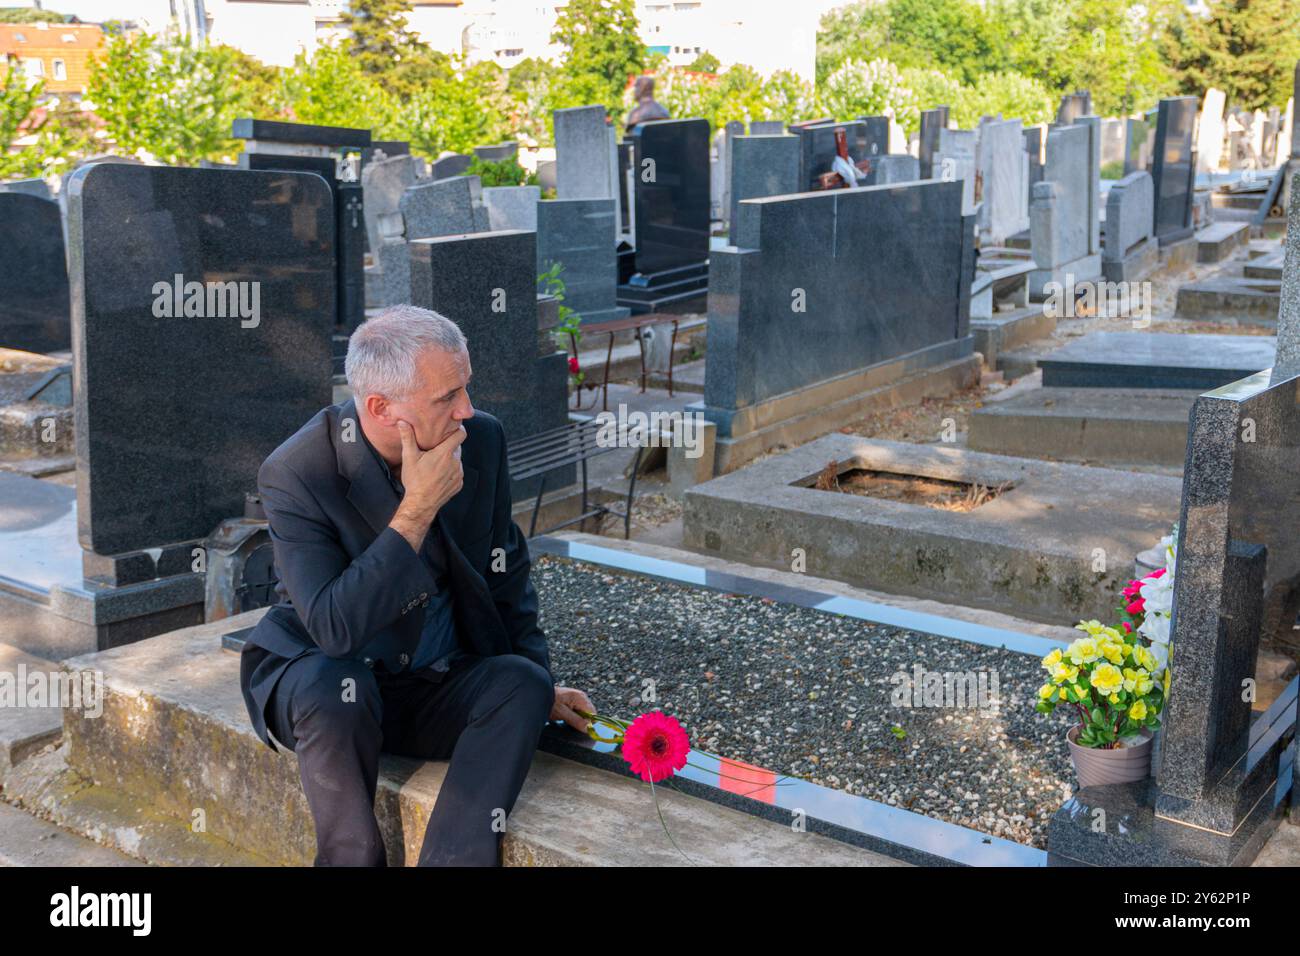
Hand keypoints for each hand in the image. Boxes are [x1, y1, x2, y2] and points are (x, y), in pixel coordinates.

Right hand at [389, 421, 464, 550]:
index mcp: (445, 453)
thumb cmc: (414, 480)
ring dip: (449, 459)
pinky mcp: (459, 484)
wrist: (421, 504)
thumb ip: (407, 437)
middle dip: (448, 446)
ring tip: (435, 463)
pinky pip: (457, 472)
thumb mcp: (409, 457)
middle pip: (457, 447)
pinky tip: (438, 475)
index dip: (457, 429)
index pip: (461, 434)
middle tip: (435, 448)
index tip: (450, 428)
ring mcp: (459, 474)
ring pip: (457, 460)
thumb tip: (403, 421)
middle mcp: (455, 462)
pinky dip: (451, 471)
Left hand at [550, 687, 593, 733]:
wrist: (537, 693)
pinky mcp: (571, 702)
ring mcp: (576, 699)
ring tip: (565, 720)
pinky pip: (576, 712)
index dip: (588, 724)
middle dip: (581, 722)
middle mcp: (581, 697)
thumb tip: (588, 729)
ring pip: (582, 714)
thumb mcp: (562, 713)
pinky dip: (572, 717)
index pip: (593, 714)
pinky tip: (564, 718)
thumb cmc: (548, 701)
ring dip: (575, 720)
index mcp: (581, 698)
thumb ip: (576, 721)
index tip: (581, 730)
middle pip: (588, 715)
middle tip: (570, 724)